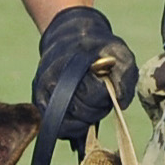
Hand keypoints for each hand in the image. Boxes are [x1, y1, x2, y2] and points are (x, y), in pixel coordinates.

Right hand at [32, 5, 136, 134]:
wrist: (68, 36)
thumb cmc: (96, 47)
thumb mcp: (118, 51)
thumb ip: (125, 75)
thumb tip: (120, 102)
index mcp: (72, 64)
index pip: (93, 94)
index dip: (106, 96)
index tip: (108, 87)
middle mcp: (53, 79)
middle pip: (81, 111)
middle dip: (98, 109)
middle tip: (101, 98)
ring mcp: (42, 93)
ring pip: (68, 124)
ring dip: (85, 120)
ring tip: (90, 104)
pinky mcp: (39, 103)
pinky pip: (57, 128)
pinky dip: (72, 127)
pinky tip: (81, 116)